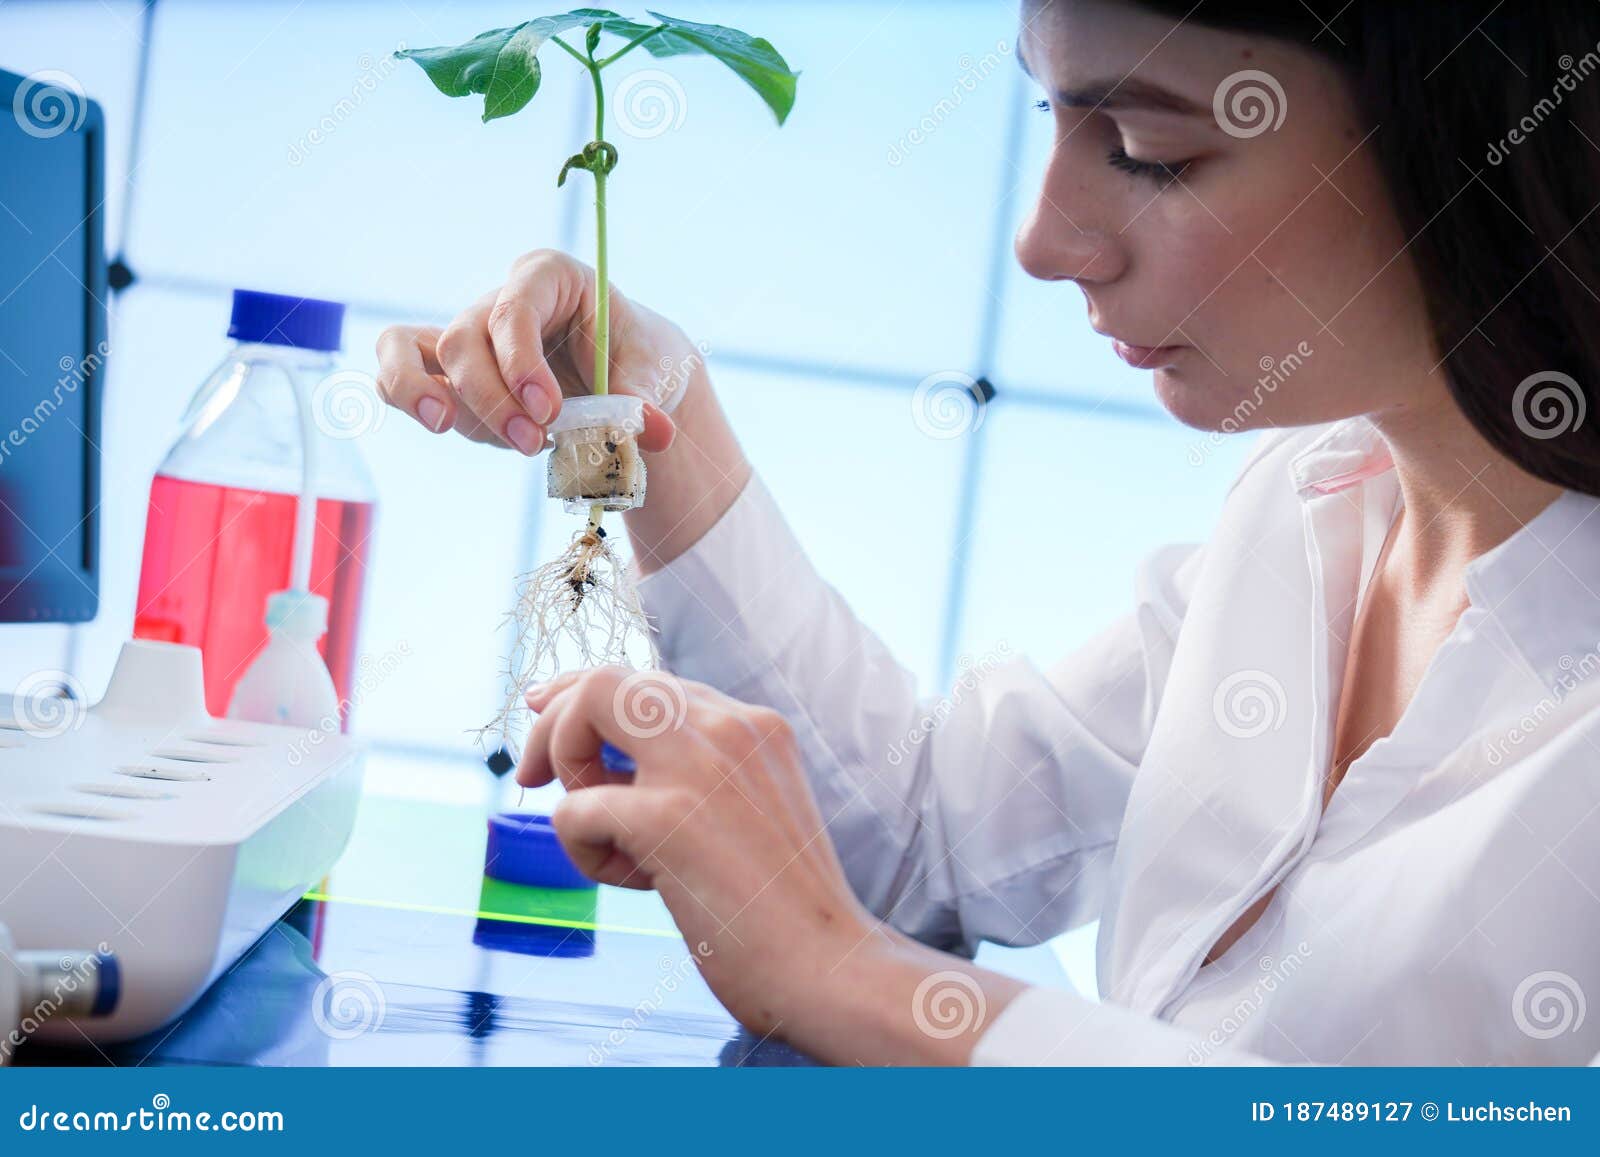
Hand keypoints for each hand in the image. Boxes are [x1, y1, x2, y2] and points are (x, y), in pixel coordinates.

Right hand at [375, 249, 691, 455]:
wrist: (627, 376)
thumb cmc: (637, 357)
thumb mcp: (654, 371)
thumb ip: (643, 399)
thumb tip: (655, 433)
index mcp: (548, 277)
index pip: (515, 307)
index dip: (521, 360)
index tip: (548, 411)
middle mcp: (499, 301)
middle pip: (464, 339)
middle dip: (493, 399)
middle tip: (534, 443)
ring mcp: (469, 336)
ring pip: (419, 354)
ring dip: (435, 399)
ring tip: (453, 429)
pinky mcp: (450, 374)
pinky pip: (399, 372)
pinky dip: (408, 397)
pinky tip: (439, 424)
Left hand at [519, 667, 1025, 1064]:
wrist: (829, 968)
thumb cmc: (784, 912)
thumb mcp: (748, 812)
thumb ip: (696, 774)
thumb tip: (605, 765)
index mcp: (754, 725)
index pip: (647, 680)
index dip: (581, 691)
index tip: (543, 708)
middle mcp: (729, 725)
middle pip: (607, 677)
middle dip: (554, 723)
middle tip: (536, 778)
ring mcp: (699, 764)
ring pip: (586, 706)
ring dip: (569, 771)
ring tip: (612, 840)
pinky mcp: (667, 815)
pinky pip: (574, 808)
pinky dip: (586, 852)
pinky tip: (642, 884)